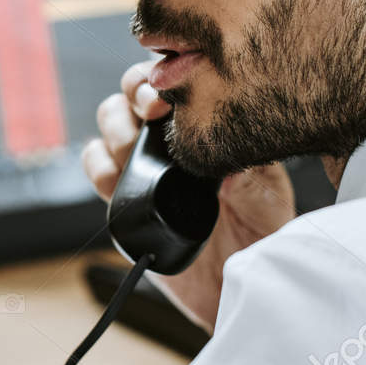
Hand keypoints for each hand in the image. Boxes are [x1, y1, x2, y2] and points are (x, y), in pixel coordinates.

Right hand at [82, 60, 295, 330]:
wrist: (234, 288)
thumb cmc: (258, 234)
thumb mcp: (268, 199)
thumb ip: (252, 177)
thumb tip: (231, 161)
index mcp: (204, 125)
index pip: (175, 81)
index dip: (164, 76)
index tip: (170, 95)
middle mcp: (170, 139)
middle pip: (133, 93)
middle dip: (134, 95)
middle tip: (150, 112)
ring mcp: (144, 165)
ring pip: (109, 124)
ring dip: (114, 130)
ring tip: (132, 151)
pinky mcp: (124, 196)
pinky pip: (97, 168)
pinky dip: (98, 167)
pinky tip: (114, 180)